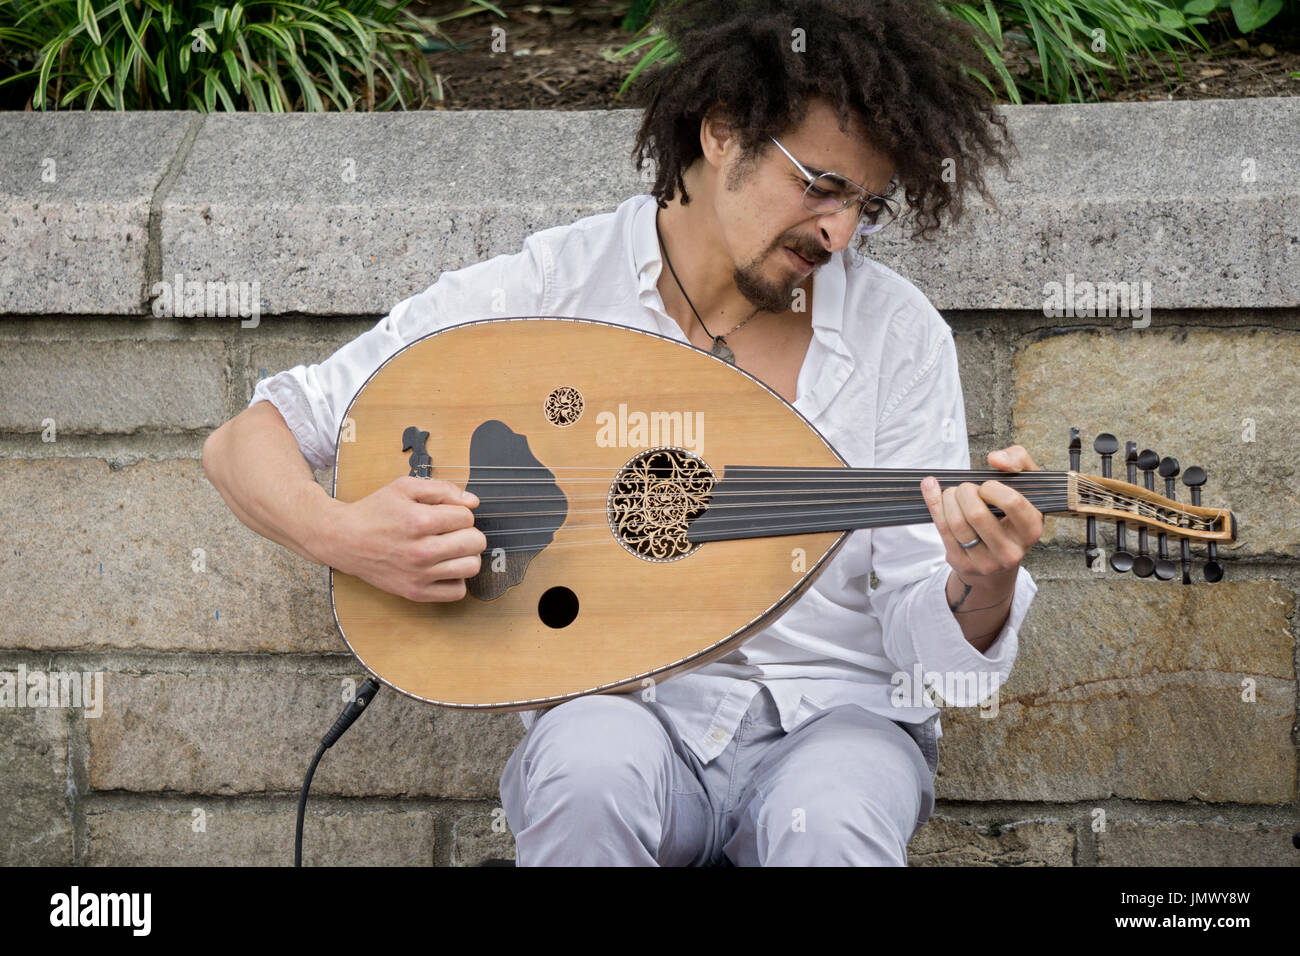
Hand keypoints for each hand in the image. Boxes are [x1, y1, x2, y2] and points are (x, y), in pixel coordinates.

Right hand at [328, 476, 486, 602]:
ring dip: (467, 556)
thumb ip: (442, 489)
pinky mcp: (416, 593)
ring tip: (452, 549)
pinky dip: (457, 579)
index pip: (467, 517)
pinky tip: (445, 567)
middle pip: (475, 542)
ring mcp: (419, 575)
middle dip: (468, 532)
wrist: (344, 540)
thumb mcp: (404, 487)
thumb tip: (472, 502)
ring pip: (471, 567)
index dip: (460, 512)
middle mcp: (421, 551)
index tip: (446, 514)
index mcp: (419, 521)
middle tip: (453, 532)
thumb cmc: (375, 512)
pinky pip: (457, 592)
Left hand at [919, 445, 1044, 578]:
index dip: (992, 488)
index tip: (986, 486)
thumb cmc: (1011, 513)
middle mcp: (1011, 551)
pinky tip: (932, 489)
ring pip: (956, 524)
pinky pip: (943, 530)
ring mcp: (986, 562)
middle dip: (965, 492)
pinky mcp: (963, 564)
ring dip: (948, 498)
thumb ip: (1018, 460)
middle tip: (966, 488)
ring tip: (952, 492)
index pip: (1012, 502)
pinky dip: (934, 504)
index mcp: (1032, 530)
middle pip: (977, 514)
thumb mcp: (1025, 485)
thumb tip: (995, 459)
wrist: (998, 558)